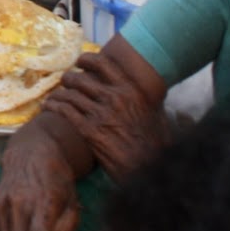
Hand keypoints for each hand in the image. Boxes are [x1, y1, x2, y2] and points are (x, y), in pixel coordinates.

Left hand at [43, 52, 170, 180]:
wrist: (148, 171)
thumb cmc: (156, 147)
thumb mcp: (161, 120)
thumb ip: (157, 109)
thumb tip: (180, 112)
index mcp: (132, 90)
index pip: (103, 64)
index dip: (87, 60)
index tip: (81, 62)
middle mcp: (115, 97)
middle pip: (81, 78)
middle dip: (69, 78)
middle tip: (65, 81)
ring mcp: (101, 113)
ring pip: (70, 94)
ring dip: (59, 94)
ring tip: (55, 96)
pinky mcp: (89, 130)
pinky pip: (65, 111)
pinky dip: (54, 107)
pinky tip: (49, 107)